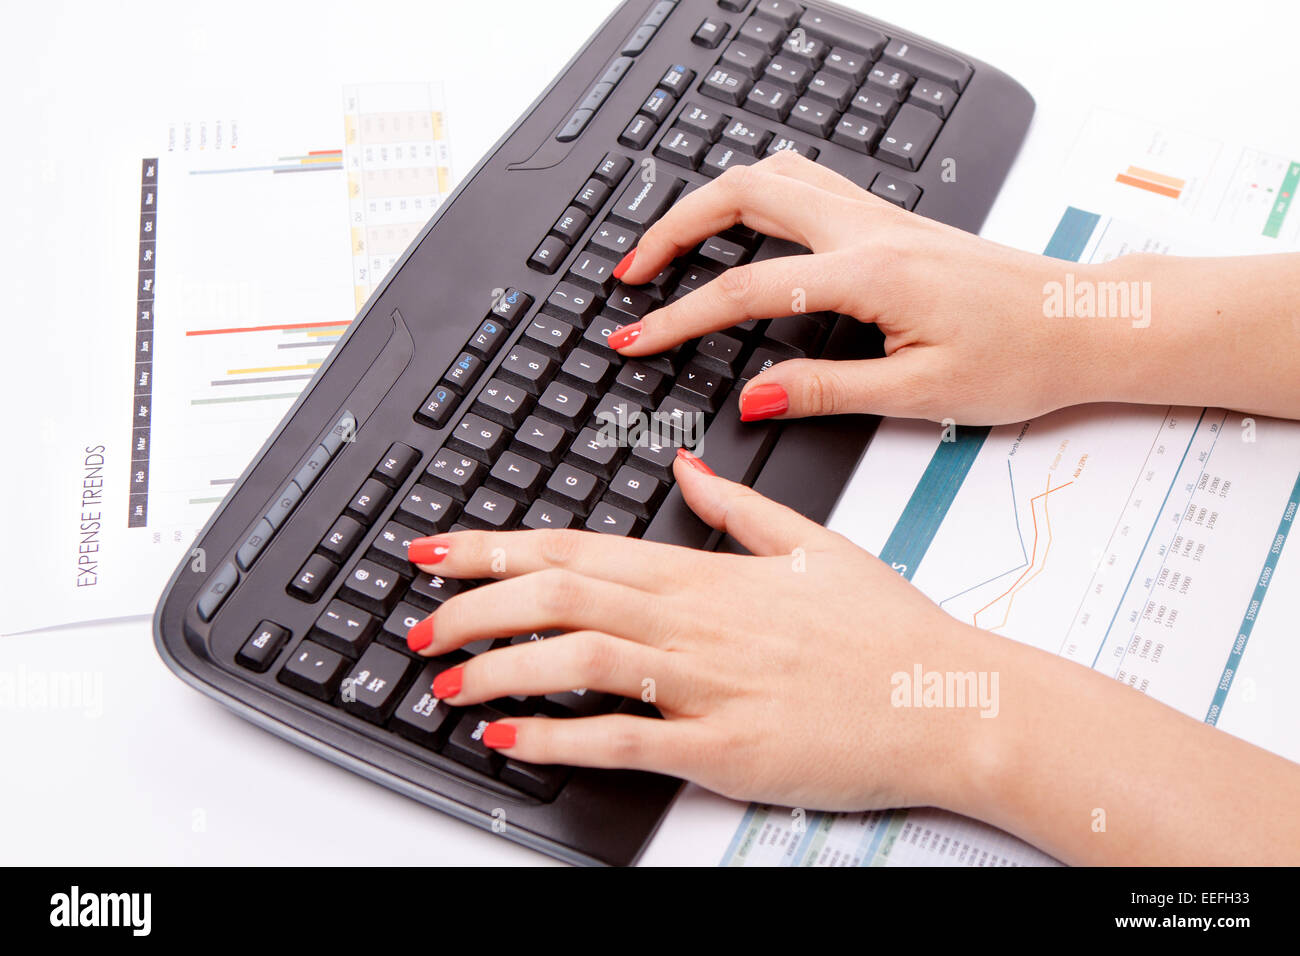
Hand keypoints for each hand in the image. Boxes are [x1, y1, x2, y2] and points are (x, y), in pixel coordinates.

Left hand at [404, 451, 1004, 812]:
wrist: (952, 700)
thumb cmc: (888, 630)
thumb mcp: (815, 547)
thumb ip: (738, 509)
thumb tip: (683, 470)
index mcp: (710, 572)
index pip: (580, 546)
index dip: (498, 548)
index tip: (439, 548)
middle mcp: (698, 620)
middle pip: (562, 594)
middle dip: (475, 604)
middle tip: (417, 615)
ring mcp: (709, 684)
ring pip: (580, 657)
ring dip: (499, 667)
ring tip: (443, 678)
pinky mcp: (726, 749)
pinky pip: (626, 740)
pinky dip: (558, 736)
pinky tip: (509, 738)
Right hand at [609, 150, 1098, 425]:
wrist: (1084, 322)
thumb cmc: (1021, 358)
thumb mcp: (921, 395)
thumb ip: (827, 392)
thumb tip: (755, 397)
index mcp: (871, 273)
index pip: (747, 289)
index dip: (679, 317)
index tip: (634, 340)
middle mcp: (870, 229)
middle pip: (744, 193)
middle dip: (674, 228)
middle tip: (631, 272)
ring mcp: (880, 216)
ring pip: (774, 174)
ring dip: (711, 199)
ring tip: (671, 244)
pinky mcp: (891, 222)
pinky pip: (805, 183)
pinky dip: (755, 194)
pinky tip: (744, 227)